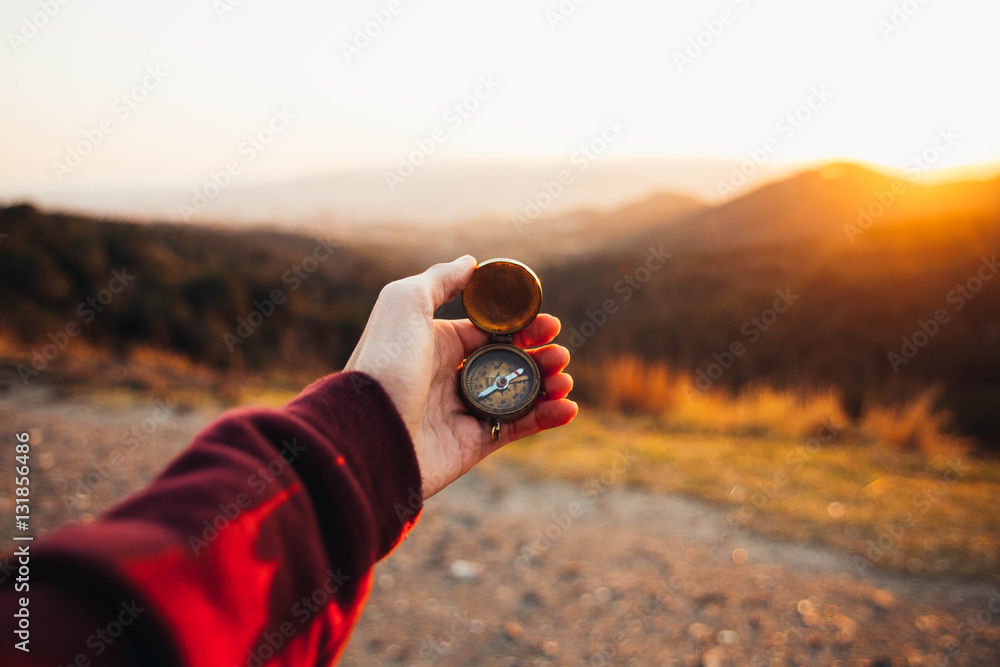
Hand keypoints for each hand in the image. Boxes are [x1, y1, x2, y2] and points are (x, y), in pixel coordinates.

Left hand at [344, 256, 576, 497]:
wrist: (367, 434)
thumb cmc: (384, 362)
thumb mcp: (403, 303)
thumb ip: (439, 281)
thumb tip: (471, 262)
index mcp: (435, 343)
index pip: (489, 331)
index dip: (521, 326)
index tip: (548, 322)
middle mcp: (448, 376)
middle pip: (508, 361)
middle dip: (540, 354)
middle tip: (560, 351)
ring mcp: (461, 411)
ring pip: (517, 394)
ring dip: (547, 383)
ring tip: (564, 376)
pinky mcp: (472, 444)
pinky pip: (517, 428)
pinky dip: (546, 418)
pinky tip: (568, 407)